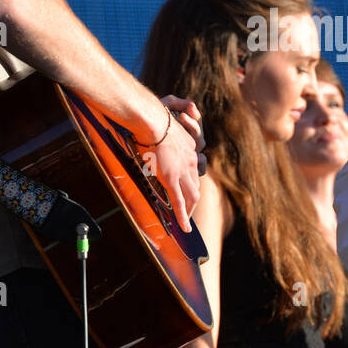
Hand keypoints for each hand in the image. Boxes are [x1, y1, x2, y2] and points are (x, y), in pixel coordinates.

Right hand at [144, 101, 201, 232]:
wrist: (152, 119)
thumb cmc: (151, 119)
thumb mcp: (163, 128)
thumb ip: (163, 134)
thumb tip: (152, 134)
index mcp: (189, 148)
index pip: (193, 170)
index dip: (190, 182)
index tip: (185, 189)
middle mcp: (191, 161)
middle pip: (195, 185)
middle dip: (192, 199)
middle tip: (188, 210)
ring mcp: (183, 171)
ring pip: (192, 196)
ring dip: (189, 210)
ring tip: (185, 222)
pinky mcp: (172, 179)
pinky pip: (179, 203)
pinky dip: (183, 217)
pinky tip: (184, 228)